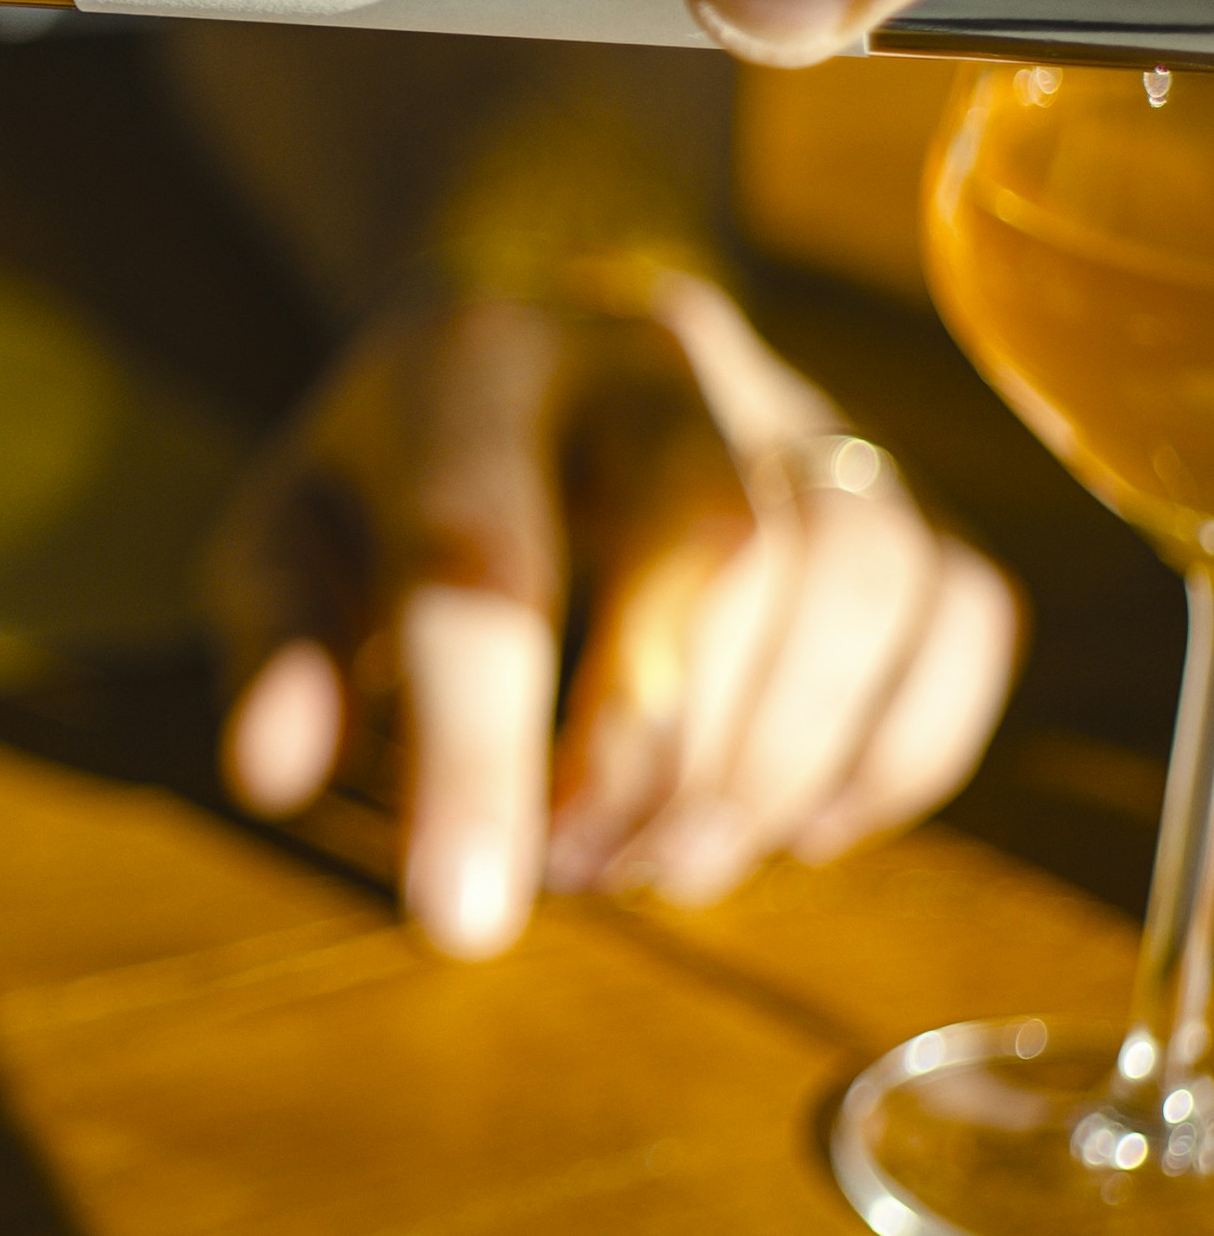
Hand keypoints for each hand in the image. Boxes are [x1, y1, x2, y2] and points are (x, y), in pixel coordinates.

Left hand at [210, 268, 1020, 952]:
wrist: (544, 312)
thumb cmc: (398, 472)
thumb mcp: (287, 535)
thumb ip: (275, 645)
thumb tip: (274, 768)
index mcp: (474, 357)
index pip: (479, 561)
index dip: (476, 754)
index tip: (460, 923)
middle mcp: (658, 353)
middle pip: (715, 550)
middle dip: (646, 760)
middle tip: (572, 873)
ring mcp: (801, 407)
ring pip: (855, 576)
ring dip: (770, 766)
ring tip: (665, 865)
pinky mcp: (905, 480)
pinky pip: (962, 613)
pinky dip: (896, 751)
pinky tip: (797, 827)